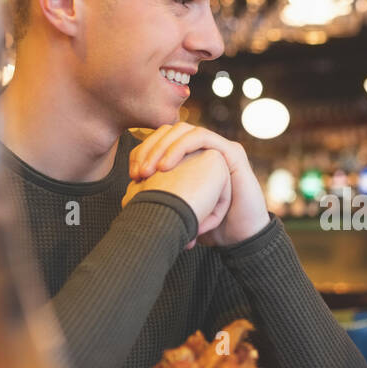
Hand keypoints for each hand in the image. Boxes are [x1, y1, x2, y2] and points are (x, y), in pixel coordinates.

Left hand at [129, 123, 269, 244]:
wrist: (239, 237)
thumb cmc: (209, 226)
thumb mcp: (177, 210)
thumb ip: (159, 198)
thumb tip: (127, 198)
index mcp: (191, 157)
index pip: (161, 141)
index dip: (142, 153)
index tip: (132, 175)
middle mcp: (205, 149)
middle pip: (169, 132)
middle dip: (149, 148)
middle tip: (138, 173)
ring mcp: (219, 148)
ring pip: (183, 130)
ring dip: (162, 146)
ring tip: (150, 170)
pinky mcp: (231, 151)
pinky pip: (201, 137)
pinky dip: (180, 147)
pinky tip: (166, 166)